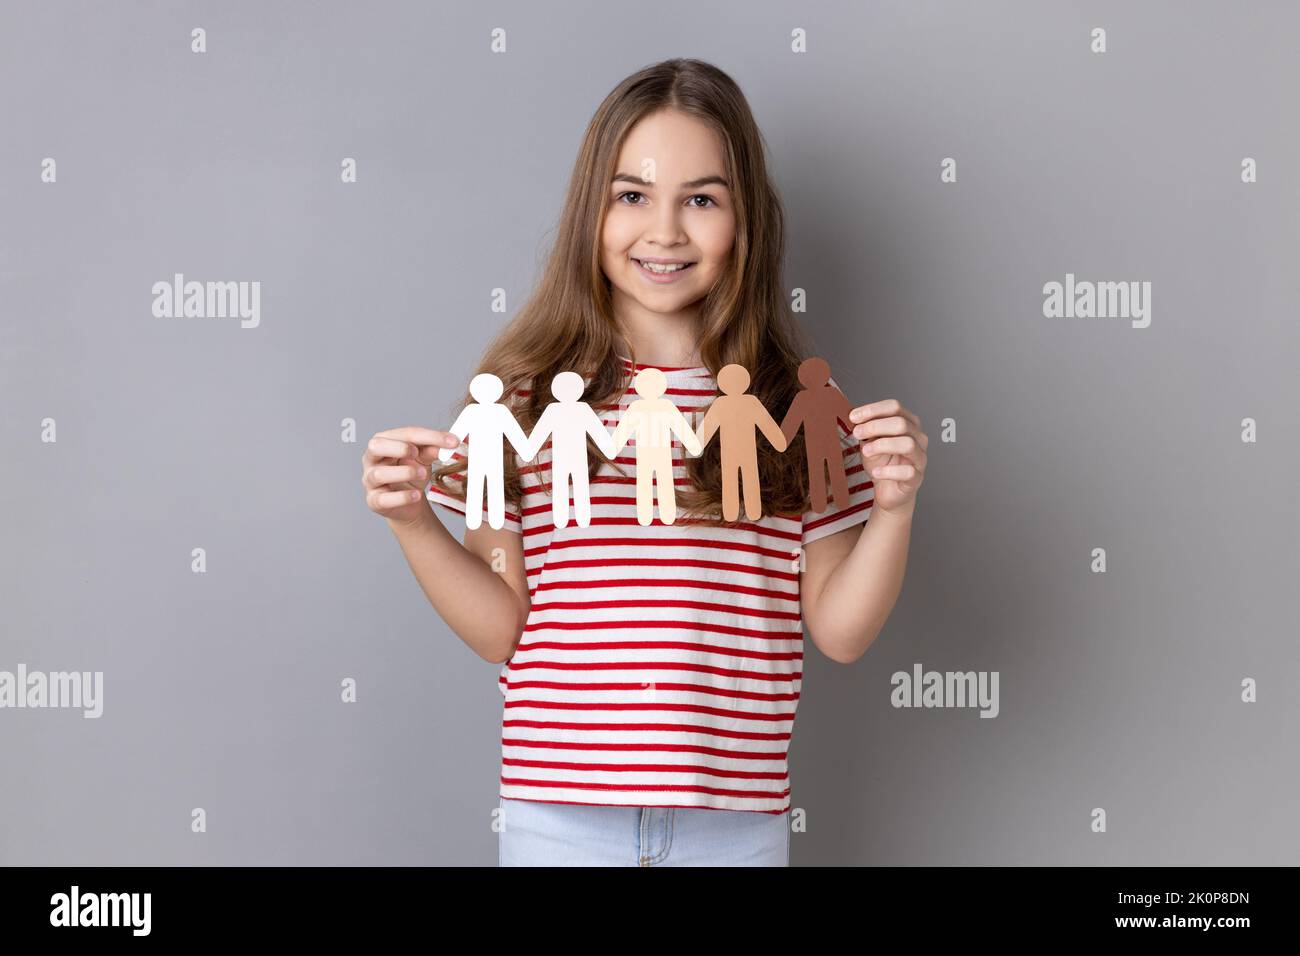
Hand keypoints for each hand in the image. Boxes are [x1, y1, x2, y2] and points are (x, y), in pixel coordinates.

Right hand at [362, 426, 460, 526]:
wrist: (410, 503)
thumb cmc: (412, 475)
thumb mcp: (424, 459)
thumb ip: (432, 450)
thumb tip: (447, 443)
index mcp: (384, 442)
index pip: (404, 433)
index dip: (429, 436)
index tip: (452, 441)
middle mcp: (372, 459)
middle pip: (376, 446)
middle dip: (399, 448)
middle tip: (418, 453)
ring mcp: (369, 480)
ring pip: (379, 474)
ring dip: (404, 472)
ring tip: (422, 475)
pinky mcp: (374, 501)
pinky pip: (383, 499)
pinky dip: (402, 497)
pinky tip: (416, 495)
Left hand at [847, 399, 926, 517]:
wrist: (888, 489)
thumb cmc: (882, 463)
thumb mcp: (870, 442)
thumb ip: (866, 430)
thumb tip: (856, 418)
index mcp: (908, 423)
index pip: (894, 407)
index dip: (873, 410)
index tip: (853, 416)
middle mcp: (918, 438)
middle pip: (901, 423)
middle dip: (875, 426)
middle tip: (857, 433)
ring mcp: (919, 457)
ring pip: (907, 444)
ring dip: (882, 445)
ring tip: (866, 452)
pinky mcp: (917, 477)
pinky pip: (908, 471)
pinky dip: (889, 471)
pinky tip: (876, 472)